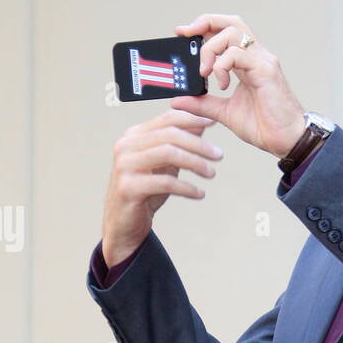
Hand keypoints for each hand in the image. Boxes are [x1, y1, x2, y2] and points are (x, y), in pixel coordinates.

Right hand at [102, 108, 222, 266]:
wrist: (124, 224)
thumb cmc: (145, 191)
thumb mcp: (165, 164)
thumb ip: (178, 144)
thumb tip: (200, 124)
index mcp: (134, 136)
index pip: (166, 119)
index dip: (192, 119)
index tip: (214, 123)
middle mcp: (126, 146)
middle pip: (170, 135)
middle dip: (198, 144)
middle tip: (218, 155)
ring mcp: (125, 166)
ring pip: (168, 153)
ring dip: (195, 162)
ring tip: (211, 173)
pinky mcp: (128, 187)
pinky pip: (165, 182)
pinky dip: (187, 187)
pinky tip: (199, 194)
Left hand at [170, 13, 306, 157]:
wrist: (286, 141)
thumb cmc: (264, 126)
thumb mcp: (224, 113)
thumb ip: (202, 103)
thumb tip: (177, 100)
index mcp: (247, 62)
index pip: (225, 30)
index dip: (203, 26)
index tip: (182, 34)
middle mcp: (256, 56)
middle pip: (230, 22)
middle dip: (205, 23)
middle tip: (186, 36)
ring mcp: (262, 61)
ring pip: (232, 33)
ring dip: (210, 49)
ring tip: (205, 72)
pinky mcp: (266, 70)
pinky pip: (238, 54)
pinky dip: (222, 64)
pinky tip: (221, 83)